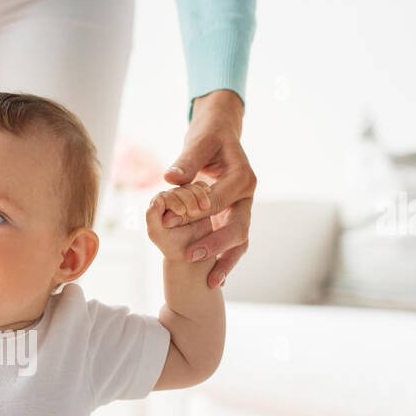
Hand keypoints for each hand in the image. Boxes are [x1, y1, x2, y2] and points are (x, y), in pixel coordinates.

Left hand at [146, 180, 214, 262]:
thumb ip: (152, 217)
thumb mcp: (157, 233)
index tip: (182, 212)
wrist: (191, 253)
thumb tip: (158, 198)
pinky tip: (208, 201)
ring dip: (198, 195)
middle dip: (187, 198)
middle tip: (194, 212)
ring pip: (191, 187)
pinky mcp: (198, 198)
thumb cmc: (172, 245)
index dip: (174, 201)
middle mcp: (169, 199)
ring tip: (204, 208)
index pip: (165, 196)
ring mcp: (184, 198)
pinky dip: (205, 192)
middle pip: (179, 190)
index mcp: (156, 206)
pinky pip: (202, 188)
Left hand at [164, 90, 255, 287]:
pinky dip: (225, 260)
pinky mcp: (235, 216)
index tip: (169, 221)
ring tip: (212, 281)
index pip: (217, 200)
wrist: (221, 134)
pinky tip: (215, 279)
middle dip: (215, 244)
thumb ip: (187, 160)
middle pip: (238, 227)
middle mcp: (247, 195)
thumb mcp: (199, 142)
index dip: (193, 212)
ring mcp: (243, 208)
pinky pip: (233, 242)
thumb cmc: (209, 136)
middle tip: (190, 256)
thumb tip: (171, 178)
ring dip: (225, 260)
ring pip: (240, 240)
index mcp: (242, 177)